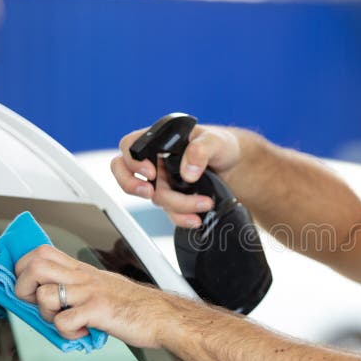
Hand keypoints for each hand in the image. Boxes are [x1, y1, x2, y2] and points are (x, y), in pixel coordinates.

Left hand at [14, 244, 170, 347]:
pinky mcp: (98, 311)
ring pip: (45, 295)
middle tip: (38, 304)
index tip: (29, 288)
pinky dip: (67, 335)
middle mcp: (84, 277)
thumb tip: (52, 297)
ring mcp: (90, 293)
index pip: (41, 252)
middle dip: (24, 289)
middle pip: (35, 265)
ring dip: (47, 316)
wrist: (163, 316)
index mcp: (83, 270)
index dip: (24, 269)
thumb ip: (79, 287)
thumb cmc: (137, 306)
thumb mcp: (104, 286)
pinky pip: (64, 323)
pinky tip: (83, 333)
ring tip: (65, 322)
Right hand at [111, 123, 241, 227]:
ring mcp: (162, 182)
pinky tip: (195, 219)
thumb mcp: (216, 141)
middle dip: (132, 186)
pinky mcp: (173, 199)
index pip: (130, 146)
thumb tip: (188, 172)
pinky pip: (169, 212)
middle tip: (149, 193)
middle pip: (126, 174)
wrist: (234, 165)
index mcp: (159, 141)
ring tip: (203, 203)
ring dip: (177, 205)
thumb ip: (201, 149)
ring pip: (154, 198)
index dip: (133, 161)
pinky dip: (181, 218)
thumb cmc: (220, 145)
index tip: (150, 173)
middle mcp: (155, 161)